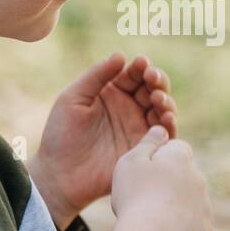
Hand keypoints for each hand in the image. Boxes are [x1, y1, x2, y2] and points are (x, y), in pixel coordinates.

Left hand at [29, 52, 177, 225]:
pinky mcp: (144, 149)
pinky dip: (169, 125)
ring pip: (162, 109)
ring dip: (165, 100)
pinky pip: (164, 135)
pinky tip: (166, 118)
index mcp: (112, 92)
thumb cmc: (61, 135)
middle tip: (152, 79)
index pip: (134, 74)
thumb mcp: (73, 99)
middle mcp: (129, 108)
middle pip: (153, 88)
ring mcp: (138, 128)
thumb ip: (96, 76)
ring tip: (157, 100)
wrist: (60, 175)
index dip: (141, 67)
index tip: (142, 64)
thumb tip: (121, 55)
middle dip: (158, 80)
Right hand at [109, 125, 211, 230]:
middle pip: (182, 175)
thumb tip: (161, 129)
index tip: (144, 172)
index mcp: (180, 157)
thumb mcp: (131, 162)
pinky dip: (179, 227)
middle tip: (143, 198)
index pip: (176, 148)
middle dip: (168, 182)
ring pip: (188, 200)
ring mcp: (204, 204)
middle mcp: (198, 177)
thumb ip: (147, 143)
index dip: (159, 157)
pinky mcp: (205, 228)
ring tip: (150, 219)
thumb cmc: (136, 197)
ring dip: (174, 205)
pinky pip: (191, 223)